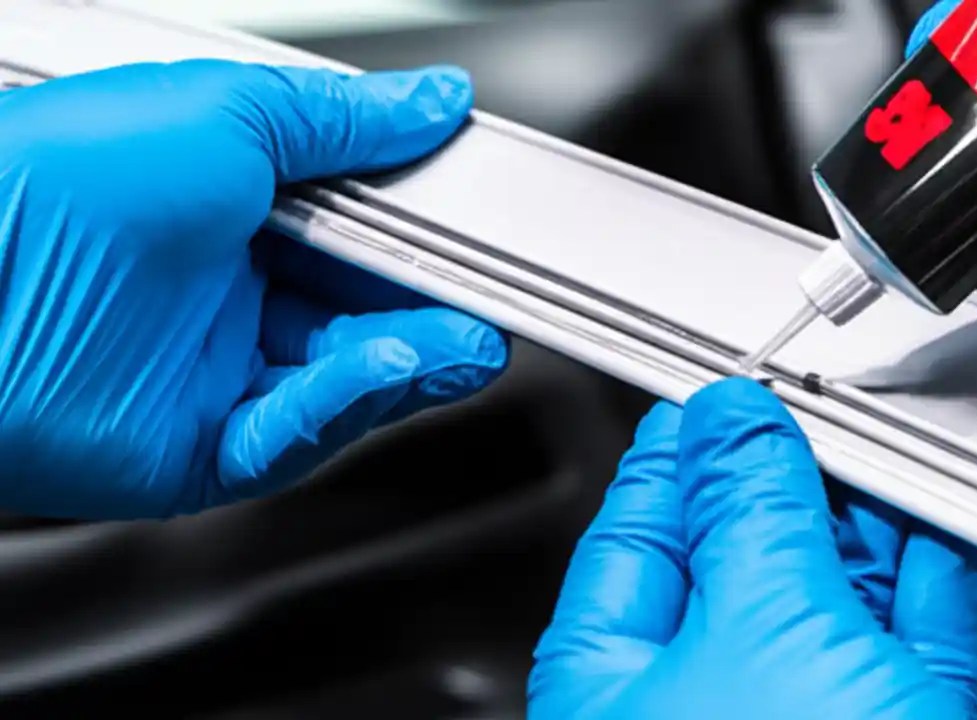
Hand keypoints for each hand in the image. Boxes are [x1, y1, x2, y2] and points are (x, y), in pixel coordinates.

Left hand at [0, 61, 507, 519]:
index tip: (483, 228)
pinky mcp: (204, 447)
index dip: (426, 228)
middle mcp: (227, 287)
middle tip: (489, 299)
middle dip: (433, 304)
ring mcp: (216, 369)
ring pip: (347, 375)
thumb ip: (345, 119)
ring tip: (460, 342)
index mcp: (230, 201)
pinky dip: (350, 402)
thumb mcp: (223, 111)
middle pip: (365, 305)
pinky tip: (385, 368)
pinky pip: (300, 432)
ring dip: (411, 358)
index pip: (361, 221)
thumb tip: (432, 102)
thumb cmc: (53, 182)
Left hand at [528, 378, 976, 719]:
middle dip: (791, 478)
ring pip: (832, 594)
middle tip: (828, 416)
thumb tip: (731, 417)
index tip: (738, 387)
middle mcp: (703, 696)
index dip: (696, 443)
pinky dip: (928, 585)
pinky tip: (938, 535)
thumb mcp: (757, 631)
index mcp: (619, 667)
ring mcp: (798, 715)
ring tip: (890, 459)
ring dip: (866, 522)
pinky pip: (909, 642)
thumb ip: (747, 509)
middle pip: (745, 549)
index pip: (647, 518)